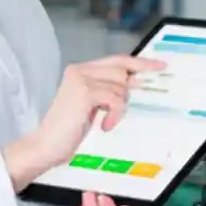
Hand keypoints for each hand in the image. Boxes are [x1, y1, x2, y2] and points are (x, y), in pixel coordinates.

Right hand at [2, 54, 165, 190]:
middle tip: (120, 110)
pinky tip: (104, 125)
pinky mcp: (84, 92)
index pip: (117, 60)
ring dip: (118, 108)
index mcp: (81, 70)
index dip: (140, 63)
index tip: (159, 66)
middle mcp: (79, 69)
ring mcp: (81, 79)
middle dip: (126, 92)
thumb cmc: (69, 129)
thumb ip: (109, 90)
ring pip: (121, 86)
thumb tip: (137, 83)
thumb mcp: (93, 105)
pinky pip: (116, 98)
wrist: (46, 145)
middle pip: (122, 70)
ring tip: (105, 121)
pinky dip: (114, 114)